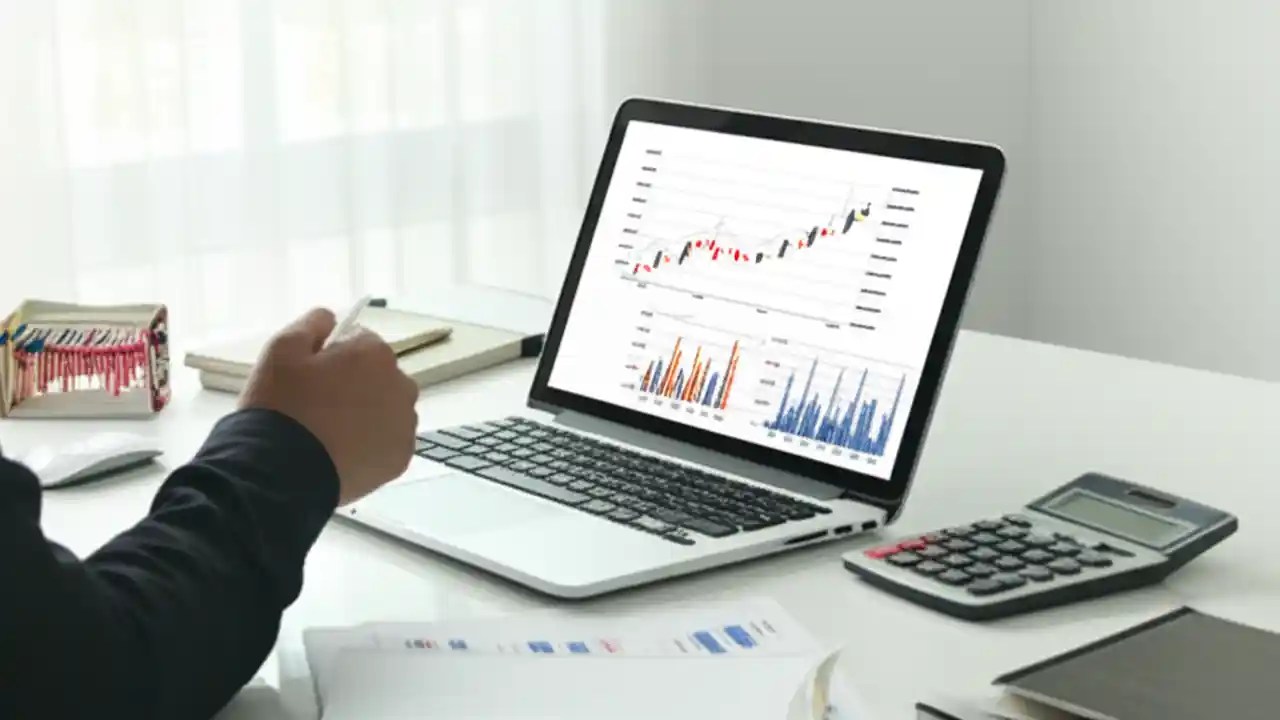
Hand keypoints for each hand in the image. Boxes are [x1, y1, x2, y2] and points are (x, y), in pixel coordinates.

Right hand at [238, 308, 418, 504]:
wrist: (282, 471)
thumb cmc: (282, 405)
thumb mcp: (281, 349)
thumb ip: (311, 324)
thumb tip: (331, 316)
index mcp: (376, 353)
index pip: (360, 342)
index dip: (334, 356)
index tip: (313, 375)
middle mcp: (401, 385)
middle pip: (378, 375)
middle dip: (355, 383)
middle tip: (320, 406)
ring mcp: (405, 424)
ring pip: (386, 409)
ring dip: (367, 413)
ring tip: (331, 432)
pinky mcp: (402, 458)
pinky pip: (388, 441)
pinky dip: (372, 443)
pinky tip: (343, 451)